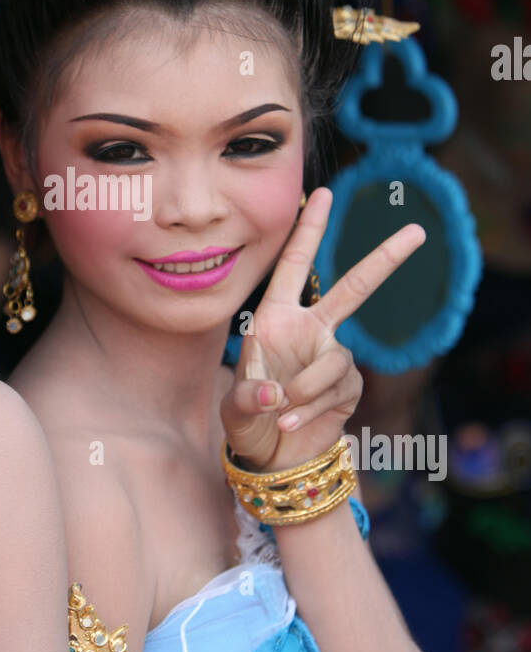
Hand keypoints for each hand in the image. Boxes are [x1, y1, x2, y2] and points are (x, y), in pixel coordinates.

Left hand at [219, 188, 425, 473]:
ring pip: (334, 360)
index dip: (308, 230)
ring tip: (279, 411)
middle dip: (384, 261)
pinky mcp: (348, 387)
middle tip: (417, 231)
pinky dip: (310, 409)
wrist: (272, 458)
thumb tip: (276, 393)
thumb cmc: (247, 422)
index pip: (294, 266)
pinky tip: (290, 423)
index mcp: (275, 318)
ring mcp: (333, 357)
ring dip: (306, 389)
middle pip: (353, 289)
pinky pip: (336, 391)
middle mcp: (310, 330)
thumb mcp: (234, 409)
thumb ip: (248, 398)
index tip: (322, 193)